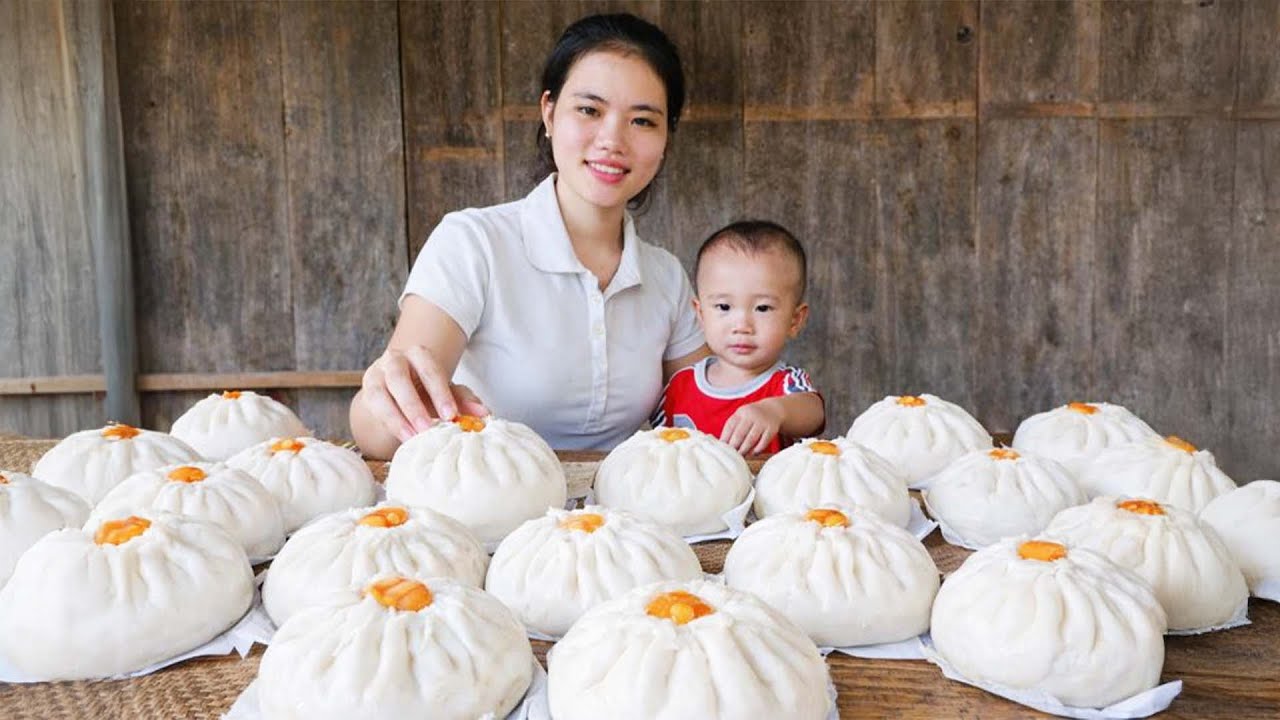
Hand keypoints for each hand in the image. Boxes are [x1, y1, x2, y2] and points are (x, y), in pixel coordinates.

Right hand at [359, 346, 487, 442]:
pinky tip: (403, 437)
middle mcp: (394, 359)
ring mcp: (376, 374)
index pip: (429, 369)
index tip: (451, 415)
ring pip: (381, 393)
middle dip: (413, 405)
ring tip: (413, 437)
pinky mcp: (367, 393)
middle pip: (399, 378)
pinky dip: (389, 423)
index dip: (440, 393)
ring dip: (397, 417)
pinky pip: (374, 408)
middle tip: (427, 428)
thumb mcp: (446, 392)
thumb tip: (484, 413)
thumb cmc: (427, 390)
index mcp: (418, 354)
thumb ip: (464, 400)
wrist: (399, 392)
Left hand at [720, 399, 783, 455]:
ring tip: (740, 457)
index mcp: (740, 413)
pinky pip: (764, 442)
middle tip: (730, 457)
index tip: (721, 450)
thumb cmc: (751, 418)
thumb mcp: (741, 417)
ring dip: (744, 450)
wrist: (772, 410)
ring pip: (751, 439)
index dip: (725, 439)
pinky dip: (757, 449)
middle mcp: (750, 416)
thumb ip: (732, 428)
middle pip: (739, 434)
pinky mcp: (771, 429)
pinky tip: (753, 453)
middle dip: (733, 447)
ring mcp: (761, 422)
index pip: (730, 427)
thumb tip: (720, 445)